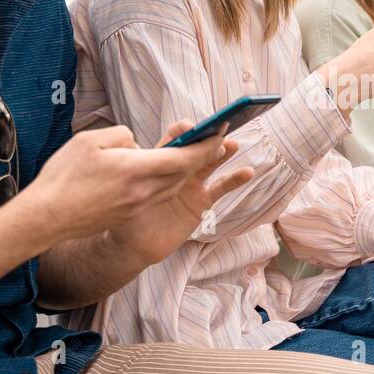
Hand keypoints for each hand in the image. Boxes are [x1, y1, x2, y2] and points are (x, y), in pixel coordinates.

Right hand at [21, 123, 252, 262]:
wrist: (45, 217)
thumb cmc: (63, 176)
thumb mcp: (90, 141)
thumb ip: (121, 136)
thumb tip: (137, 143)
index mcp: (136, 170)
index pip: (183, 158)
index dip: (204, 145)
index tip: (219, 131)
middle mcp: (143, 191)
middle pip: (183, 173)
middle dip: (203, 156)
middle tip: (216, 138)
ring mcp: (136, 206)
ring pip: (171, 186)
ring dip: (187, 170)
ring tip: (197, 153)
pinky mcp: (128, 214)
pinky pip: (156, 195)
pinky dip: (167, 181)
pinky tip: (164, 172)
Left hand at [105, 121, 254, 261]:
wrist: (134, 244)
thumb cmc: (125, 216)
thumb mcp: (127, 193)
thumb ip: (132, 176)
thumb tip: (129, 154)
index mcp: (159, 161)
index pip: (174, 138)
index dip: (184, 132)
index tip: (191, 129)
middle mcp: (178, 169)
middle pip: (197, 147)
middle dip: (209, 137)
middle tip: (221, 128)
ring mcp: (192, 184)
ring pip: (211, 162)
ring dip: (223, 152)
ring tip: (233, 144)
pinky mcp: (202, 201)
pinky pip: (221, 188)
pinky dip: (235, 179)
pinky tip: (248, 172)